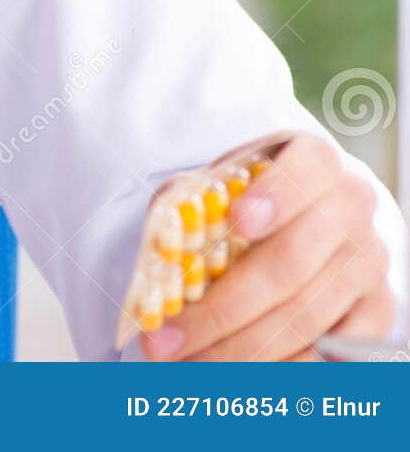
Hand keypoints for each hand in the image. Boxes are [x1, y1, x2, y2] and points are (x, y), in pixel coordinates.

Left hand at [140, 133, 394, 360]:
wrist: (300, 220)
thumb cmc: (242, 200)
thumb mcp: (212, 187)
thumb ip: (188, 207)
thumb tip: (161, 251)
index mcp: (315, 161)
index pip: (308, 167)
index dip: (276, 195)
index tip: (236, 222)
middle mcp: (351, 209)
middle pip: (291, 263)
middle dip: (222, 308)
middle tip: (166, 337)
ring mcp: (368, 262)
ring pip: (305, 316)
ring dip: (239, 349)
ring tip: (183, 364)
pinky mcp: (378, 311)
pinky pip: (332, 353)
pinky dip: (282, 369)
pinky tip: (237, 378)